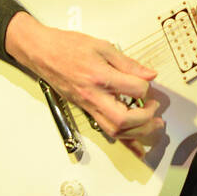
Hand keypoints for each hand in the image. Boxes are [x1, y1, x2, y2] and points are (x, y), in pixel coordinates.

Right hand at [5, 12, 163, 158]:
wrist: (42, 53)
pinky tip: (137, 149)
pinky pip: (106, 131)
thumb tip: (148, 74)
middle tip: (154, 108)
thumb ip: (127, 63)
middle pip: (124, 119)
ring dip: (138, 131)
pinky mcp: (86, 110)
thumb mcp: (102, 46)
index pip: (134, 89)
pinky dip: (125, 142)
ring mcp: (88, 106)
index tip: (148, 82)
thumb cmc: (66, 47)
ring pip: (115, 130)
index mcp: (99, 76)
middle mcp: (93, 96)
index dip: (147, 86)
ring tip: (153, 124)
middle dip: (145, 117)